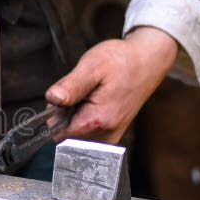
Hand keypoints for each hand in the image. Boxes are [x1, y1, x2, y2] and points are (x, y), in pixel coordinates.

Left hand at [45, 26, 178, 143]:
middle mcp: (104, 135)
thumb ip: (71, 85)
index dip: (56, 114)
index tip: (69, 97)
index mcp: (97, 121)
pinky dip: (84, 119)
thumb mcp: (92, 66)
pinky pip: (85, 134)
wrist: (147, 62)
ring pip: (74, 135)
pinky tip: (95, 103)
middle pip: (66, 135)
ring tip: (90, 96)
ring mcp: (109, 138)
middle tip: (81, 93)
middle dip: (65, 116)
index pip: (58, 133)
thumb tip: (52, 98)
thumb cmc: (121, 61)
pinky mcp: (110, 135)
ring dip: (74, 117)